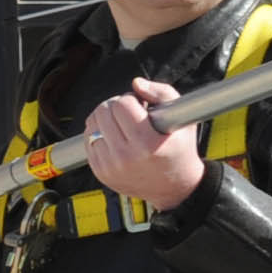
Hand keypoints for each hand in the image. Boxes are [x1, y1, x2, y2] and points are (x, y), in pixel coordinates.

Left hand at [83, 79, 205, 210]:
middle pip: (103, 111)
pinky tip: (113, 136)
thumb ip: (162, 93)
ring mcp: (111, 166)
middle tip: (128, 112)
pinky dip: (98, 134)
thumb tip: (135, 84)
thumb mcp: (183, 120)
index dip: (131, 99)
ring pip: (91, 125)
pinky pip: (87, 141)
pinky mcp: (101, 172)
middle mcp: (126, 156)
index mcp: (147, 143)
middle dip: (115, 106)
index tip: (140, 106)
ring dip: (104, 119)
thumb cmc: (179, 150)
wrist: (175, 188)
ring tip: (120, 124)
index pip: (122, 104)